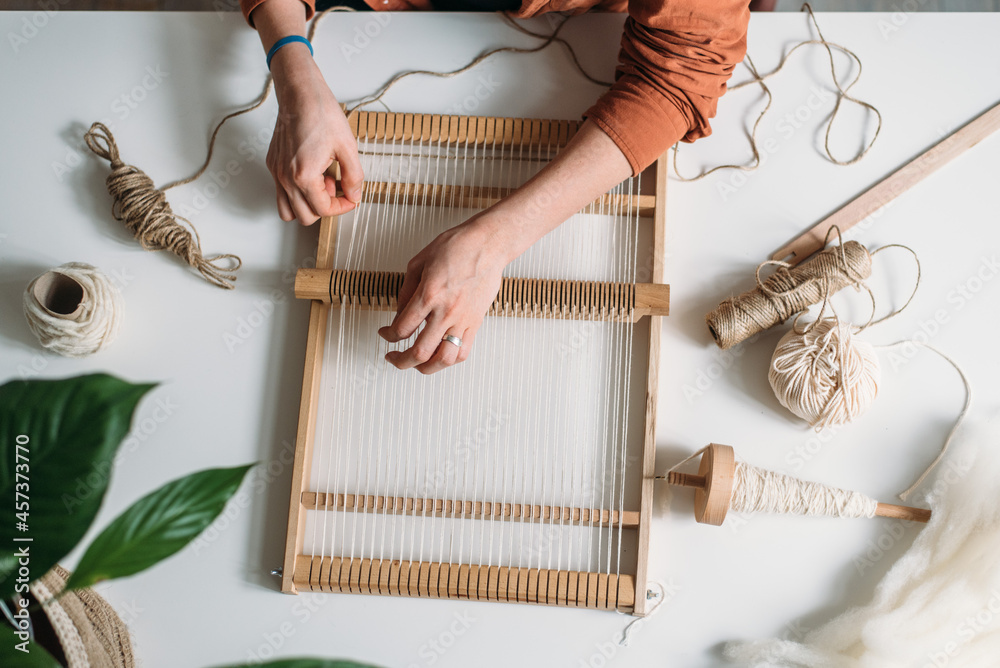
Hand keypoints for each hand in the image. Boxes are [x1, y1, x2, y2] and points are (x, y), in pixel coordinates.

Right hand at [266, 47, 362, 224]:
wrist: (299, 93)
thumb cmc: (320, 113)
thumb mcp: (347, 147)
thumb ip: (353, 177)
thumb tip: (354, 195)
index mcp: (303, 175)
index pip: (323, 210)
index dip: (342, 207)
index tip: (351, 197)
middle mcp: (285, 177)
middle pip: (304, 217)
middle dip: (325, 207)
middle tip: (336, 188)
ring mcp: (276, 172)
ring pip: (288, 210)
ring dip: (307, 204)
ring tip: (322, 183)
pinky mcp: (273, 164)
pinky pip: (282, 192)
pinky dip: (297, 191)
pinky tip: (312, 172)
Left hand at [378, 216, 508, 373]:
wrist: (488, 244)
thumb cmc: (457, 247)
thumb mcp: (419, 262)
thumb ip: (406, 291)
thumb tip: (399, 314)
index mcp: (428, 295)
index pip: (402, 329)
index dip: (388, 335)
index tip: (385, 334)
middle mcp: (446, 311)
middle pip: (420, 352)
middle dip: (400, 361)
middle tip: (393, 358)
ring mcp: (463, 319)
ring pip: (443, 359)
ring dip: (425, 368)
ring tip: (417, 364)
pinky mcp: (476, 322)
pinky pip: (463, 352)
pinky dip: (448, 360)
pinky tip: (440, 356)